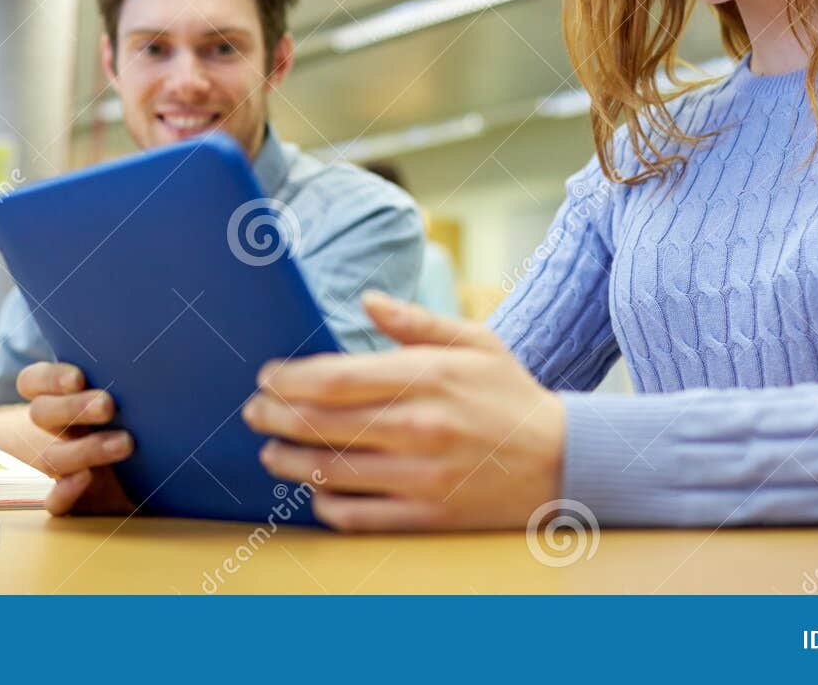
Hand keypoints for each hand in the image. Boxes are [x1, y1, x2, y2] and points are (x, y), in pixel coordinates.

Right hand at [17, 362, 134, 515]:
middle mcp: (57, 428)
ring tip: (125, 442)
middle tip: (107, 405)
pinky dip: (64, 493)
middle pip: (43, 413)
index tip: (78, 378)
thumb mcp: (130, 389)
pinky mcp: (74, 498)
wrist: (147, 468)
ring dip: (85, 448)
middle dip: (74, 408)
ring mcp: (62, 463)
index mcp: (61, 397)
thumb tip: (168, 343)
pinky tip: (84, 479)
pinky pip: (56, 503)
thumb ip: (130, 374)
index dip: (49, 378)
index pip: (34, 381)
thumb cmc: (139, 414)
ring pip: (52, 456)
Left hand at [243, 291, 564, 530]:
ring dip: (289, 462)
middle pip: (322, 425)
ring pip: (332, 473)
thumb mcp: (475, 342)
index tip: (266, 377)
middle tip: (254, 412)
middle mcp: (420, 428)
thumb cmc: (510, 396)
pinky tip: (313, 491)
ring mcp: (423, 478)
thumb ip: (416, 321)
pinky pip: (359, 517)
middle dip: (276, 417)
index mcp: (428, 378)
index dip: (289, 380)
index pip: (336, 378)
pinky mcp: (428, 517)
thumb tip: (365, 300)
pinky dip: (326, 505)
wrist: (564, 462)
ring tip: (271, 451)